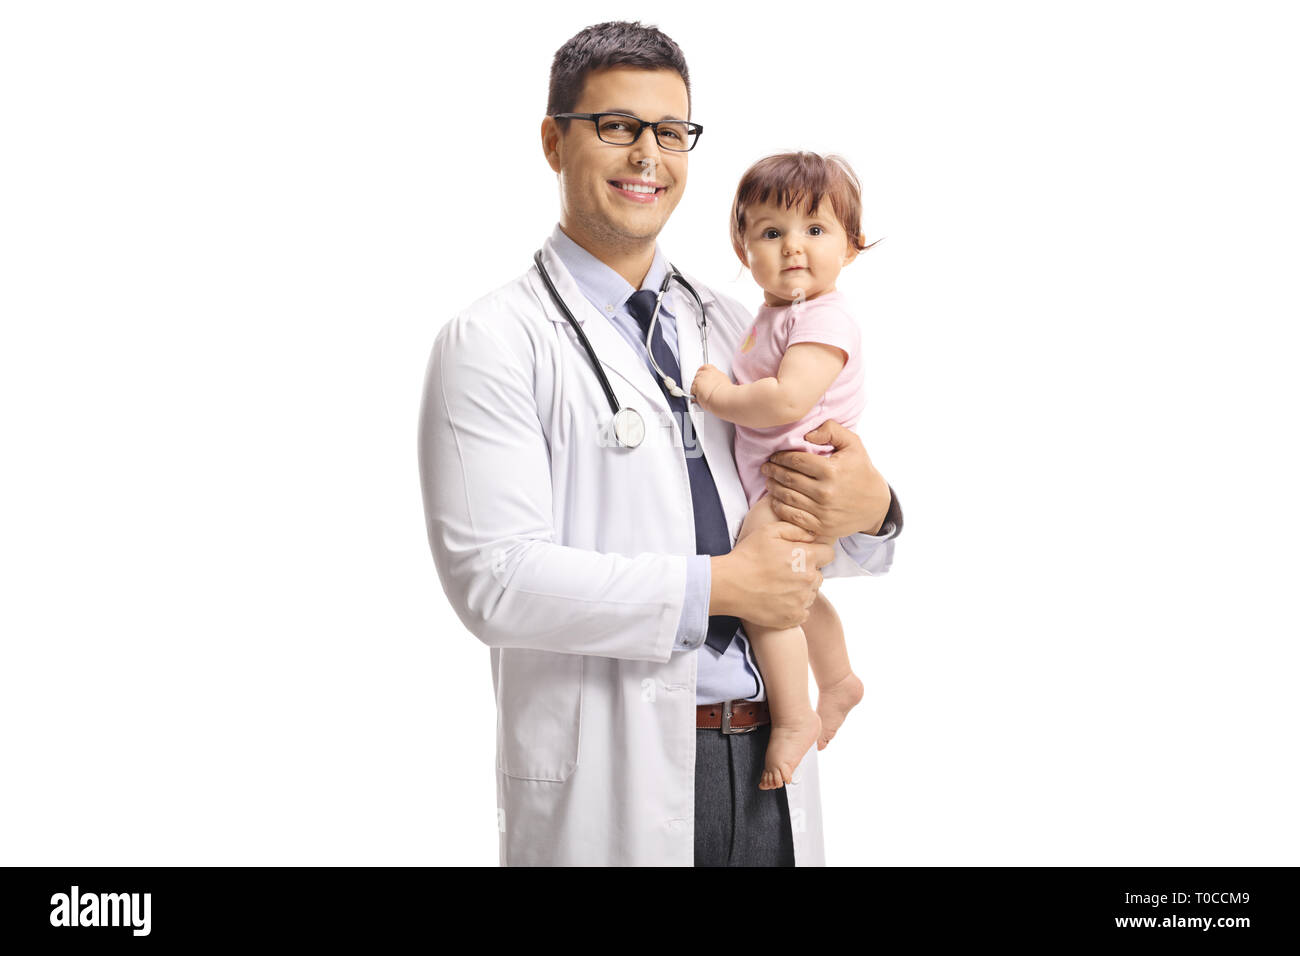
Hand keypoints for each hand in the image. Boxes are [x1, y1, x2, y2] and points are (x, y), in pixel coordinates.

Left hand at [690, 363, 729, 412]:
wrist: (723, 396)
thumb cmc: (726, 391)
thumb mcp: (724, 380)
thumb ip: (716, 379)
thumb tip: (716, 383)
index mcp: (713, 370)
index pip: (704, 368)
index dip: (702, 374)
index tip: (702, 378)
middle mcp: (705, 373)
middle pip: (697, 376)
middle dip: (698, 382)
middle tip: (702, 390)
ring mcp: (699, 379)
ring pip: (693, 383)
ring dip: (696, 389)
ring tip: (703, 396)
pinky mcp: (695, 386)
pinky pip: (692, 391)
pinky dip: (694, 395)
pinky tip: (700, 399)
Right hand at [713, 520, 834, 628]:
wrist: (729, 585)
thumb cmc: (747, 555)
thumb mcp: (769, 531)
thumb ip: (795, 529)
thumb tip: (812, 535)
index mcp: (807, 557)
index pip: (829, 553)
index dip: (817, 552)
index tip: (802, 555)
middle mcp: (809, 579)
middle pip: (819, 575)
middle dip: (807, 572)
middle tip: (784, 571)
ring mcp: (802, 600)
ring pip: (811, 593)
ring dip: (800, 590)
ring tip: (778, 585)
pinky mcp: (794, 617)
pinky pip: (803, 611)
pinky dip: (793, 606)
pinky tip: (777, 599)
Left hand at [761, 419, 890, 538]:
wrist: (876, 505)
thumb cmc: (861, 471)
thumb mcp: (853, 444)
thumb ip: (832, 430)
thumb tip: (807, 434)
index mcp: (831, 470)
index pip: (796, 461)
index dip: (781, 458)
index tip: (774, 456)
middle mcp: (825, 492)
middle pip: (789, 479)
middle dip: (773, 471)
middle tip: (766, 467)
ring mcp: (822, 511)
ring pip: (788, 497)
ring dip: (773, 488)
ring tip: (769, 480)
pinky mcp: (821, 527)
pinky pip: (793, 516)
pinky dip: (780, 507)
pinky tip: (776, 499)